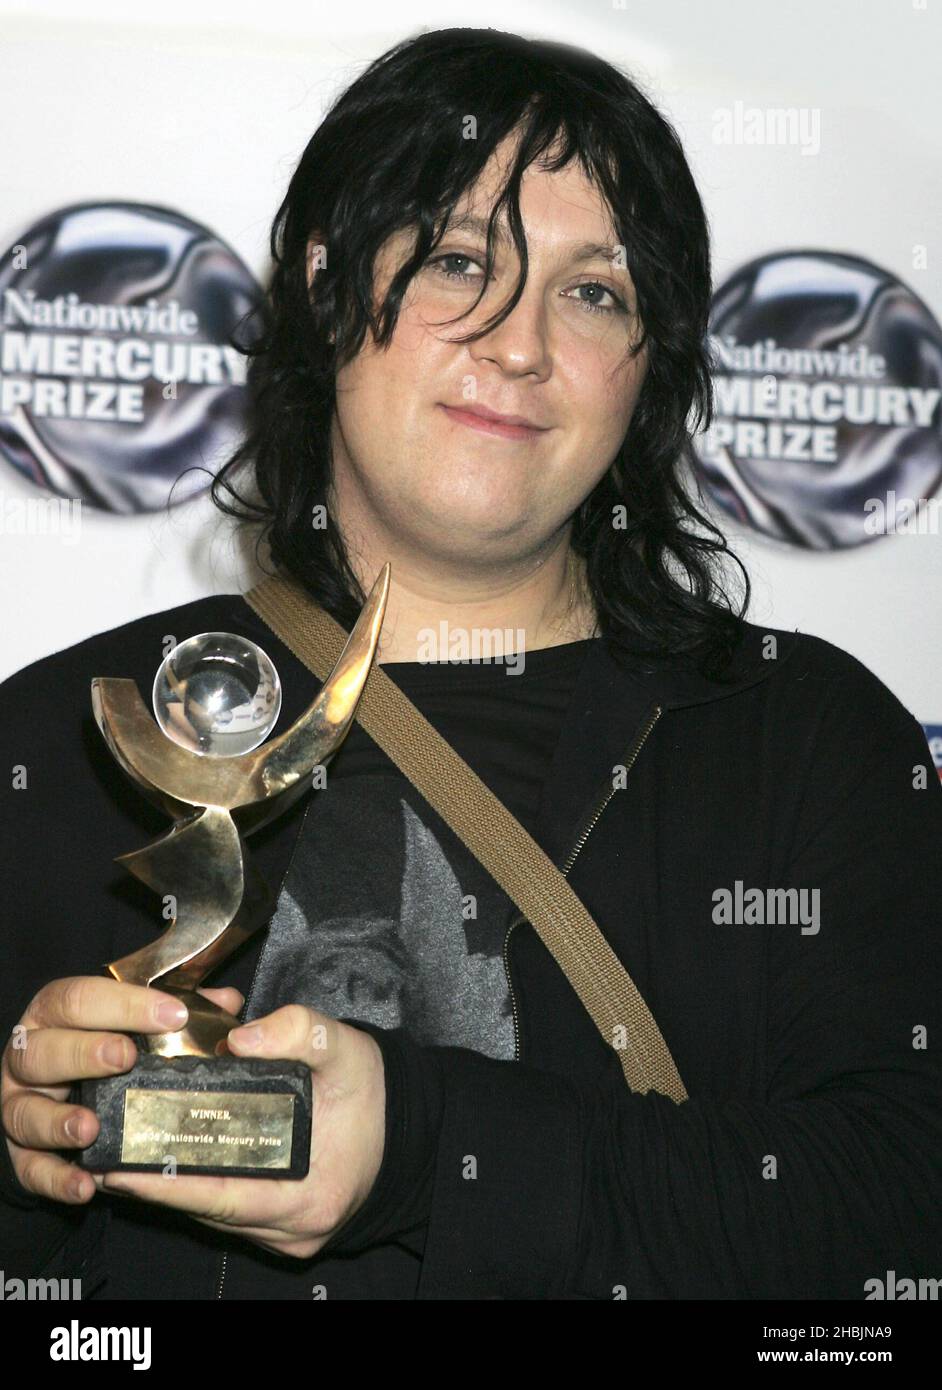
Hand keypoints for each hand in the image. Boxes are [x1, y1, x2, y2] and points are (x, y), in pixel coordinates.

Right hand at [1, 974, 229, 1202]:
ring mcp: (19, 1107)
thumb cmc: (111, 1044)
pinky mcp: (21, 1155)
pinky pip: (30, 1171)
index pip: (80, 998)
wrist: (70, 1092)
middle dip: (83, 1053)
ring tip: (92, 1127)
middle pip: (41, 1050)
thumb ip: (180, 1008)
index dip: (124, 1003)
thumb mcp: (141, 1019)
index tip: (173, 1014)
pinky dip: (55, 1179)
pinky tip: (86, 1184)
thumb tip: (226, 1003)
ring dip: (57, 1121)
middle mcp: (29, 1057)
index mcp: (56, 1014)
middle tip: (126, 1058)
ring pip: (23, 1112)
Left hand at [98, 1005, 385, 1260]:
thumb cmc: (375, 1090)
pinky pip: (230, 1210)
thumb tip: (238, 1037)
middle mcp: (295, 1229)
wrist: (408, 1124)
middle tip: (108, 1153)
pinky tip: (166, 1161)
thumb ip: (298, 1031)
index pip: (223, 1199)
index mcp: (311, 1196)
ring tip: (125, 1153)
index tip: (119, 1169)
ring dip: (173, 1185)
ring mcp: (288, 1235)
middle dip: (157, 1184)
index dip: (167, 1187)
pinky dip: (199, 1186)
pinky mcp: (283, 1228)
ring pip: (215, 1213)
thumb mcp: (346, 1048)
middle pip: (210, 1211)